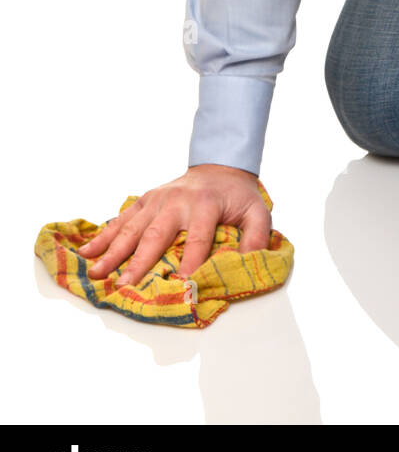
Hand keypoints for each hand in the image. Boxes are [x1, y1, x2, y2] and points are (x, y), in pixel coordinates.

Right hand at [76, 164, 271, 285]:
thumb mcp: (257, 211)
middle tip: (124, 285)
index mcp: (206, 205)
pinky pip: (123, 218)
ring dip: (113, 251)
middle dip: (139, 262)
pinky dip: (104, 234)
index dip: (190, 261)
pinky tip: (87, 250)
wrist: (220, 165)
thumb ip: (258, 235)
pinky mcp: (146, 200)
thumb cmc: (237, 195)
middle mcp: (178, 201)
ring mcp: (158, 199)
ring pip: (133, 227)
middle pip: (156, 234)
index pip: (198, 237)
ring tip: (95, 272)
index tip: (180, 283)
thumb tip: (249, 261)